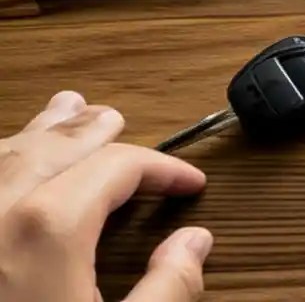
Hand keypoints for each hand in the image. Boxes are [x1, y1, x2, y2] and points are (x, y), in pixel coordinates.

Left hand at [0, 92, 212, 300]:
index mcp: (47, 230)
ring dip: (38, 133)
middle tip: (114, 118)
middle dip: (89, 131)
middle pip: (50, 149)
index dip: (163, 169)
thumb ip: (165, 289)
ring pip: (1, 157)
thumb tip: (194, 243)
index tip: (190, 182)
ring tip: (62, 113)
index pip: (116, 168)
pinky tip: (11, 160)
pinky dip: (1, 159)